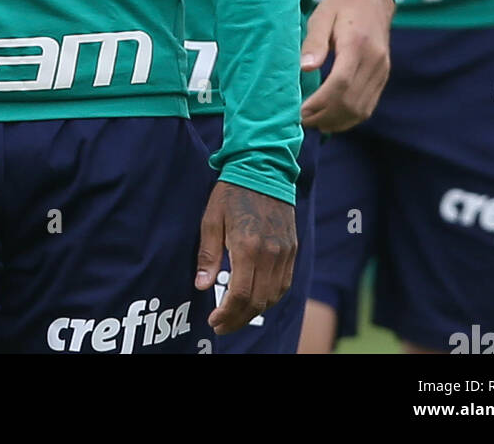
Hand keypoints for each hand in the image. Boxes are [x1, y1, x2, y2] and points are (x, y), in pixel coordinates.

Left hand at [195, 181, 296, 332]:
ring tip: (235, 316)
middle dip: (238, 320)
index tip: (213, 321)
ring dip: (254, 312)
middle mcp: (270, 254)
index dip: (226, 314)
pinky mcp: (292, 249)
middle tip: (221, 325)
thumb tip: (202, 286)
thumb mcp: (211, 218)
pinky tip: (256, 299)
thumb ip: (208, 254)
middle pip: (257, 302)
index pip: (239, 295)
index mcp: (248, 246)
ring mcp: (284, 252)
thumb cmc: (232, 192)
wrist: (263, 167)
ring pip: (273, 296)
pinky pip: (284, 284)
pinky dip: (270, 297)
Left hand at [299, 0, 393, 131]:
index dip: (319, 103)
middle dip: (325, 117)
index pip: (340, 84)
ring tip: (314, 123)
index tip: (300, 112)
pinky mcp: (383, 76)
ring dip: (337, 122)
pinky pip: (368, 105)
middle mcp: (374, 61)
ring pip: (362, 109)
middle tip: (302, 120)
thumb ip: (314, 42)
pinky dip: (350, 118)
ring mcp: (382, 71)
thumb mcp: (321, 16)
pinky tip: (332, 119)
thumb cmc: (341, 5)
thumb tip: (305, 67)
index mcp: (357, 44)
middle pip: (351, 102)